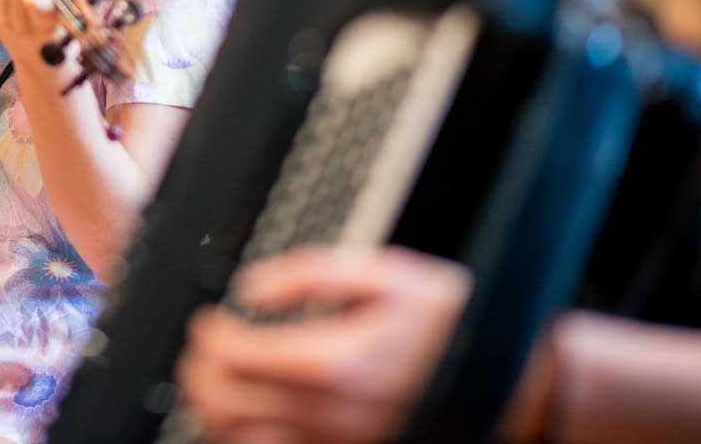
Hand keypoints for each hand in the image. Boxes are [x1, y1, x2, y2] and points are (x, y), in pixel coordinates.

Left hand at [176, 244, 471, 443]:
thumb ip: (309, 273)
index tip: (208, 321)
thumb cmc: (448, 324)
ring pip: (238, 439)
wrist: (502, 378)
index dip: (208, 335)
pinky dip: (244, 437)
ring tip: (215, 381)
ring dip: (212, 409)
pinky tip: (245, 417)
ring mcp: (335, 443)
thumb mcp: (385, 274)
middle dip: (198, 370)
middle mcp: (328, 413)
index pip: (236, 356)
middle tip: (201, 348)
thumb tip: (251, 287)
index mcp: (333, 361)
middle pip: (225, 401)